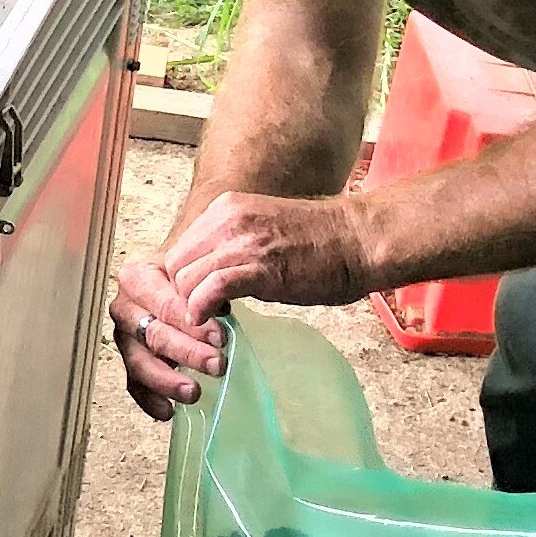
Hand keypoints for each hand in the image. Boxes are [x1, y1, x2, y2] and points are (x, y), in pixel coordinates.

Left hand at [108, 192, 376, 417]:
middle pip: (175, 265)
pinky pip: (209, 290)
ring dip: (192, 310)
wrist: (360, 240)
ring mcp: (241, 241)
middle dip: (181, 298)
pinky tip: (213, 324)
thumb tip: (208, 281)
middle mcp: (227, 219)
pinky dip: (204, 311)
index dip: (184, 283)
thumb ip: (231, 250)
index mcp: (226, 210)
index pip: (180, 250)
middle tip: (202, 321)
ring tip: (211, 327)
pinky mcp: (257, 266)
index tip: (200, 305)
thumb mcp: (263, 234)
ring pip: (185, 279)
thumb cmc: (322, 244)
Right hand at [108, 250, 223, 417]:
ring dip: (167, 380)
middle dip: (186, 352)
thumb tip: (219, 308)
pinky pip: (134, 384)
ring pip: (139, 362)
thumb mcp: (199, 272)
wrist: (176, 283)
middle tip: (216, 365)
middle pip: (152, 334)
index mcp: (139, 278)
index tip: (219, 338)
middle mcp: (125, 306)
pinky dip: (150, 399)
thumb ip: (206, 289)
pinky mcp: (128, 360)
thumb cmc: (189, 278)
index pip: (165, 304)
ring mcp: (124, 335)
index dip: (192, 323)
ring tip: (193, 392)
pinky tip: (168, 411)